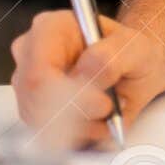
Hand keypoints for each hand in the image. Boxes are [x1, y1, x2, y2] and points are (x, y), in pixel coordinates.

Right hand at [10, 9, 164, 149]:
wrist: (136, 66)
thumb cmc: (132, 51)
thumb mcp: (136, 47)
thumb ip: (112, 56)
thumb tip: (88, 71)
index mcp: (50, 29)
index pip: (38, 74)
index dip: (68, 97)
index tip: (104, 104)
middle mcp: (31, 55)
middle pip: (36, 103)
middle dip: (80, 115)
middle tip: (112, 109)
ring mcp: (29, 85)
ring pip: (42, 122)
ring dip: (82, 127)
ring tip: (110, 112)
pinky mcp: (34, 110)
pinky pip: (49, 135)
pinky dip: (79, 135)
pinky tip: (98, 120)